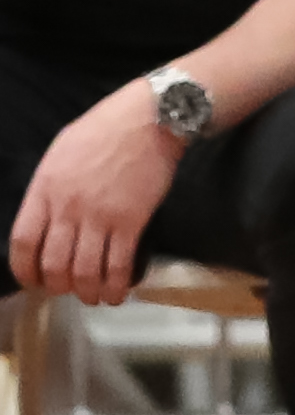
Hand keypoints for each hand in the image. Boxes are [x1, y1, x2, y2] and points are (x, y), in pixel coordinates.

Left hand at [9, 83, 188, 306]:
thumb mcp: (60, 152)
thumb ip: (49, 188)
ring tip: (94, 296)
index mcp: (46, 190)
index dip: (25, 270)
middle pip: (54, 264)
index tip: (33, 282)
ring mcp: (101, 216)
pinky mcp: (132, 221)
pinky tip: (118, 293)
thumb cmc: (105, 129)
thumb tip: (47, 218)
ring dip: (88, 292)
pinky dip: (116, 285)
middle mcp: (69, 208)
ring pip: (85, 271)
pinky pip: (119, 264)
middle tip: (68, 289)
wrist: (151, 118)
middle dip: (59, 286)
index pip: (24, 242)